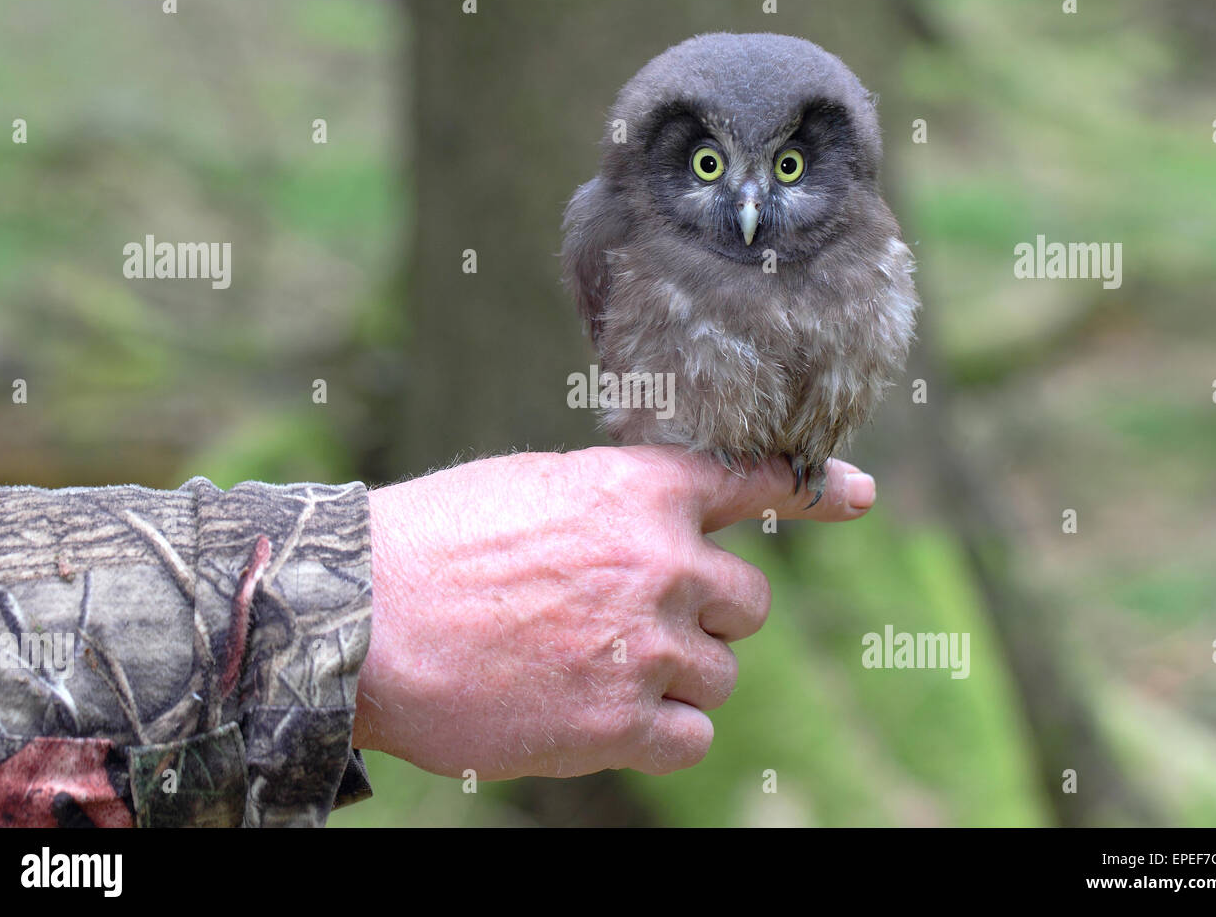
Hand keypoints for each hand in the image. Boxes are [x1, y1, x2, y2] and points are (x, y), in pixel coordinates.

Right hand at [353, 445, 875, 778]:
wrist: (358, 619)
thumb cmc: (434, 546)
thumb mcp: (534, 490)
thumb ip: (617, 507)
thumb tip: (667, 534)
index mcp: (636, 490)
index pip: (753, 479)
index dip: (814, 488)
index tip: (857, 494)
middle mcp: (657, 561)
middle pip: (749, 603)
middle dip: (705, 617)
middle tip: (634, 625)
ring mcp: (643, 644)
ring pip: (719, 672)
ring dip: (676, 676)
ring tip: (594, 669)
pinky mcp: (618, 722)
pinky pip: (691, 736)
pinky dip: (659, 732)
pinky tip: (598, 716)